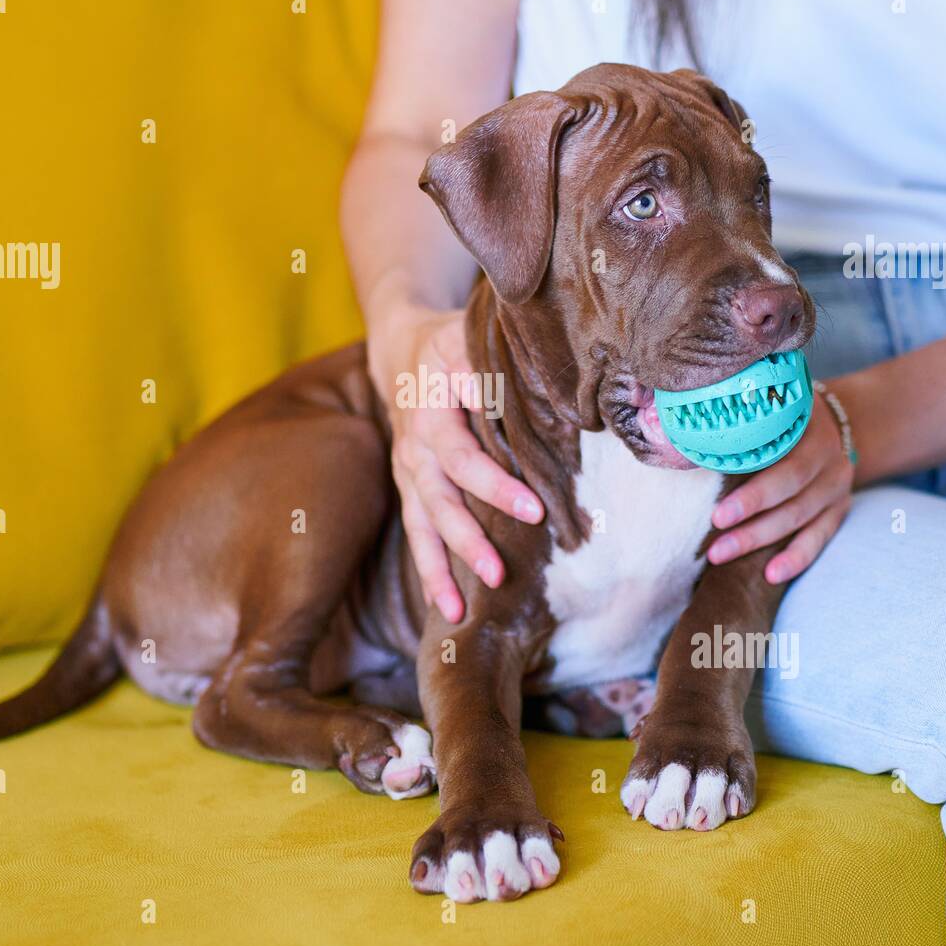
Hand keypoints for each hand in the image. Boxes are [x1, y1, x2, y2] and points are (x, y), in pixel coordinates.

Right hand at [373, 306, 543, 622]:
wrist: (404, 350)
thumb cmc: (453, 342)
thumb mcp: (470, 336)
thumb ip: (495, 363)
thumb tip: (541, 391)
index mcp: (433, 408)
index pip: (463, 453)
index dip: (496, 482)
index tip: (533, 507)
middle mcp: (415, 444)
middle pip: (440, 498)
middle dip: (470, 537)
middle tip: (501, 572)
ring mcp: (408, 470)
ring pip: (423, 523)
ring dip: (444, 565)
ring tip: (465, 607)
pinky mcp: (410, 488)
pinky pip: (417, 534)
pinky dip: (431, 572)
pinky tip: (450, 608)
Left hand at [706, 383, 855, 583]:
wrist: (831, 422)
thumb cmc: (774, 414)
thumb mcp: (761, 403)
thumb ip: (727, 414)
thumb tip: (660, 420)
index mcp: (806, 423)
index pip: (780, 459)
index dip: (751, 491)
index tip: (715, 514)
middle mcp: (828, 454)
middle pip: (791, 491)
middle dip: (750, 520)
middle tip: (713, 540)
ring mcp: (836, 484)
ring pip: (801, 517)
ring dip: (761, 539)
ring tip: (721, 556)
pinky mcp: (839, 507)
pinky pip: (820, 536)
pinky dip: (797, 557)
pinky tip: (771, 575)